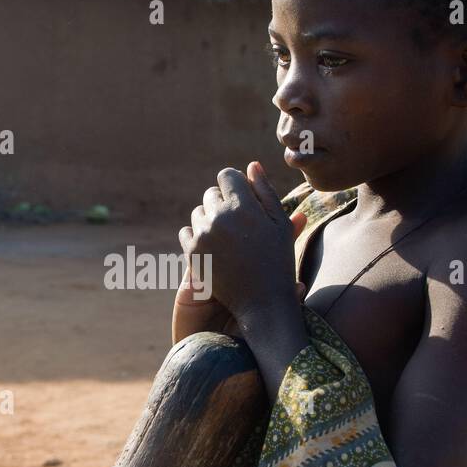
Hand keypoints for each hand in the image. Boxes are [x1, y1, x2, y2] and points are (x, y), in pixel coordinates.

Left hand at [177, 163, 307, 324]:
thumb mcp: (280, 224)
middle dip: (223, 202)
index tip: (243, 201)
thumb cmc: (277, 261)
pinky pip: (186, 232)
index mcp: (244, 206)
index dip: (235, 186)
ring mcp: (203, 235)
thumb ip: (265, 191)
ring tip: (228, 238)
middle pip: (211, 193)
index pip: (226, 176)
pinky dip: (197, 237)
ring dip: (209, 220)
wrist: (261, 302)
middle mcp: (220, 217)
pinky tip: (214, 248)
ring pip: (198, 212)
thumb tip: (251, 165)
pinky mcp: (192, 253)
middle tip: (238, 224)